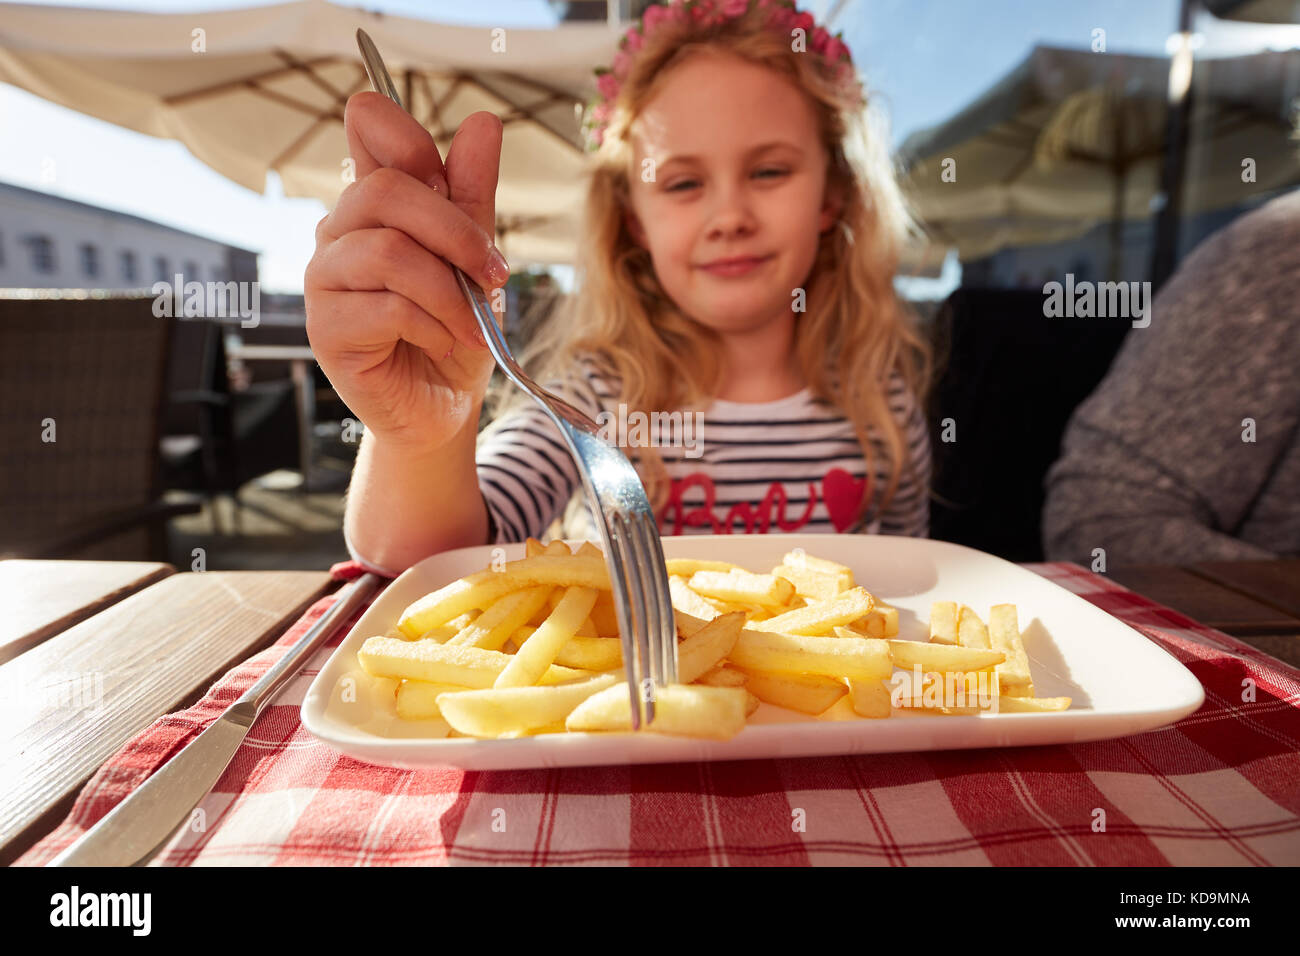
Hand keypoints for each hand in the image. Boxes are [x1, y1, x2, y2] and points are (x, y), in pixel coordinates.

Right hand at [306, 92, 508, 451]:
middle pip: (384, 191)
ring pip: (388, 253)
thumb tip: (483, 123)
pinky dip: (433, 327)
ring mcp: (325, 280)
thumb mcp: (476, 258)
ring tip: (472, 325)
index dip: (403, 131)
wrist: (443, 405)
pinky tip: (442, 344)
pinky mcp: (326, 330)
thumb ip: (473, 194)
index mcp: (375, 204)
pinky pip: (389, 308)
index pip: (368, 128)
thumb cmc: (454, 329)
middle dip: (454, 232)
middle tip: (494, 273)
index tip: (446, 175)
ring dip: (449, 293)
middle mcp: (340, 233)